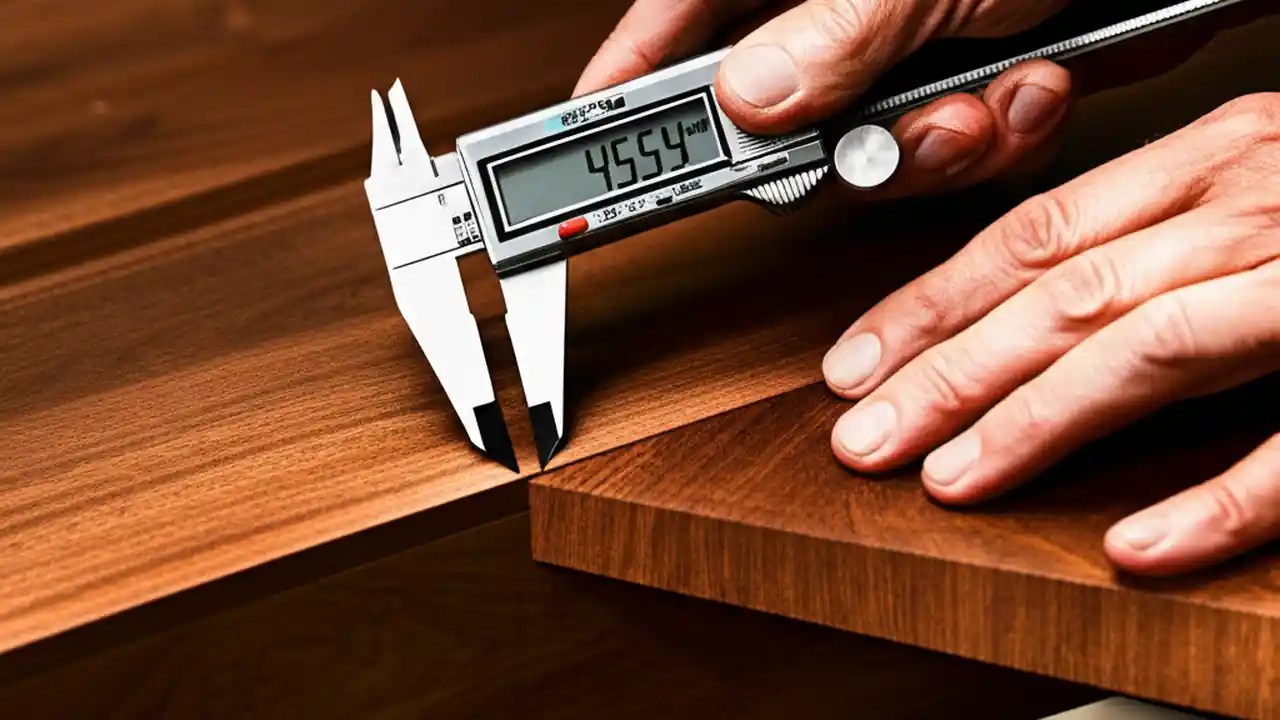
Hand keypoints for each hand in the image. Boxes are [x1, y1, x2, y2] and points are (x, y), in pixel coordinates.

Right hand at [576, 0, 1073, 195]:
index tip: (591, 129)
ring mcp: (923, 37)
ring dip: (935, 144)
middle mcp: (861, 2)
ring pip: (874, 140)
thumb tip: (746, 99)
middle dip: (833, 142)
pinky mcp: (985, 73)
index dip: (637, 72)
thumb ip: (838, 31)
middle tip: (863, 138)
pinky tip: (1029, 91)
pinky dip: (995, 138)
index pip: (689, 10)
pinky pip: (957, 144)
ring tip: (984, 99)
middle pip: (783, 103)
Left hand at [823, 94, 1279, 576]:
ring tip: (949, 481)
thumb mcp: (1252, 190)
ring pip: (1149, 344)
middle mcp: (1263, 204)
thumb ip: (1151, 234)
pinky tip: (1139, 547)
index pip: (1032, 233)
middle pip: (1064, 291)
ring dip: (1036, 422)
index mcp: (1220, 160)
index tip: (858, 363)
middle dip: (947, 369)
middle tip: (865, 437)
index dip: (931, 302)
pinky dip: (1220, 500)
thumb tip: (1026, 304)